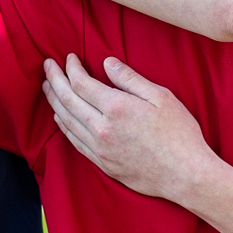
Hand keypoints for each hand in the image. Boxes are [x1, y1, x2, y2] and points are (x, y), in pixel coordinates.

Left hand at [41, 54, 217, 203]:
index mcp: (117, 108)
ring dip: (54, 101)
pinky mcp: (102, 163)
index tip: (69, 57)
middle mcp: (102, 128)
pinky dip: (63, 125)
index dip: (71, 68)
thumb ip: (130, 79)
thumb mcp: (161, 97)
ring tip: (47, 87)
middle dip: (54, 80)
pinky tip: (60, 116)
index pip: (81, 83)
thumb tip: (107, 63)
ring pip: (66, 121)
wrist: (185, 174)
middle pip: (67, 100)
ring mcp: (100, 148)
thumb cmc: (179, 134)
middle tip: (47, 66)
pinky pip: (74, 141)